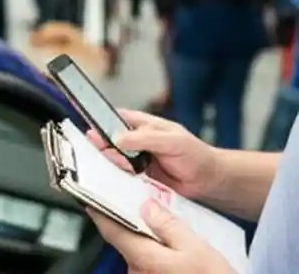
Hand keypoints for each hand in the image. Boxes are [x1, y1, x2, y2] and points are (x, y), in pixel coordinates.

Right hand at [87, 109, 221, 201]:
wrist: (208, 181)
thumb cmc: (195, 154)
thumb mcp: (171, 140)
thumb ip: (145, 138)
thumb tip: (119, 137)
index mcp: (143, 125)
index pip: (116, 118)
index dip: (101, 121)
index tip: (90, 128)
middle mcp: (137, 141)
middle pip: (110, 141)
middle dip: (102, 146)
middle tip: (98, 151)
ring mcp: (137, 160)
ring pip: (115, 160)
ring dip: (111, 163)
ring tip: (115, 165)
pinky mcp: (139, 178)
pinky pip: (123, 178)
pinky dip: (118, 179)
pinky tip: (117, 180)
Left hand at [88, 199, 235, 273]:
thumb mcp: (195, 247)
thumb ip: (168, 224)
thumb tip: (146, 204)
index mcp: (143, 258)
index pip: (111, 229)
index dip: (99, 210)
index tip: (89, 195)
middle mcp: (136, 271)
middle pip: (124, 239)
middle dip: (130, 220)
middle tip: (139, 201)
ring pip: (136, 251)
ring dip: (143, 236)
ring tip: (159, 220)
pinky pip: (146, 262)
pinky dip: (152, 250)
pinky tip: (167, 244)